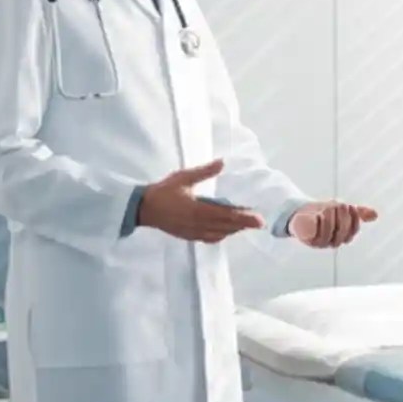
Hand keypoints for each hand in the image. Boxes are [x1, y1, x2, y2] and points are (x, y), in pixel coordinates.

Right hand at [138, 160, 265, 242]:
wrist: (144, 208)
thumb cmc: (163, 191)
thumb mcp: (184, 177)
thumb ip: (204, 172)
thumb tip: (222, 163)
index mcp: (198, 210)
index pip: (227, 216)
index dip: (244, 218)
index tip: (258, 220)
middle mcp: (198, 224)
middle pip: (226, 227)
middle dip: (243, 225)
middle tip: (258, 222)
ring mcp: (193, 233)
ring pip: (219, 234)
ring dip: (233, 230)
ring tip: (244, 225)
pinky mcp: (188, 236)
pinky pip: (209, 238)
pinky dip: (220, 235)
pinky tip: (225, 231)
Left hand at [287, 200, 378, 247]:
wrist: (299, 212)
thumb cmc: (322, 212)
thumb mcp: (341, 210)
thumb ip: (357, 213)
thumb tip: (375, 215)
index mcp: (339, 237)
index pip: (351, 232)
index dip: (353, 220)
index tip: (351, 207)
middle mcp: (328, 242)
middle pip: (340, 233)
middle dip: (342, 218)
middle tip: (340, 205)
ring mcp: (315, 241)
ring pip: (326, 234)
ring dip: (330, 219)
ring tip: (329, 207)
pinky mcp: (302, 236)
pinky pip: (311, 233)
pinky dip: (316, 224)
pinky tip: (319, 215)